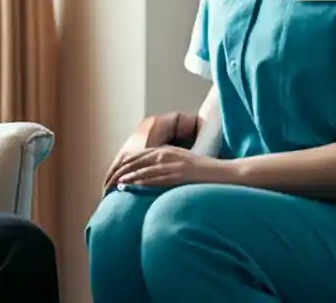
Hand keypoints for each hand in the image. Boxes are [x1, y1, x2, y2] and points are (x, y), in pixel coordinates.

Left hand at [110, 145, 231, 188]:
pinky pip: (157, 178)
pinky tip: (134, 186)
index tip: (114, 172)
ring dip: (129, 177)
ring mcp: (173, 164)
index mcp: (167, 149)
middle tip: (111, 181)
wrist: (223, 174)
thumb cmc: (202, 171)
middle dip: (122, 171)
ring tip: (117, 184)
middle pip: (138, 160)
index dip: (125, 164)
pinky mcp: (179, 174)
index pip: (139, 155)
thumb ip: (166, 165)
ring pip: (145, 169)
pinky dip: (143, 181)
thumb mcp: (182, 162)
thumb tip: (151, 174)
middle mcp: (167, 153)